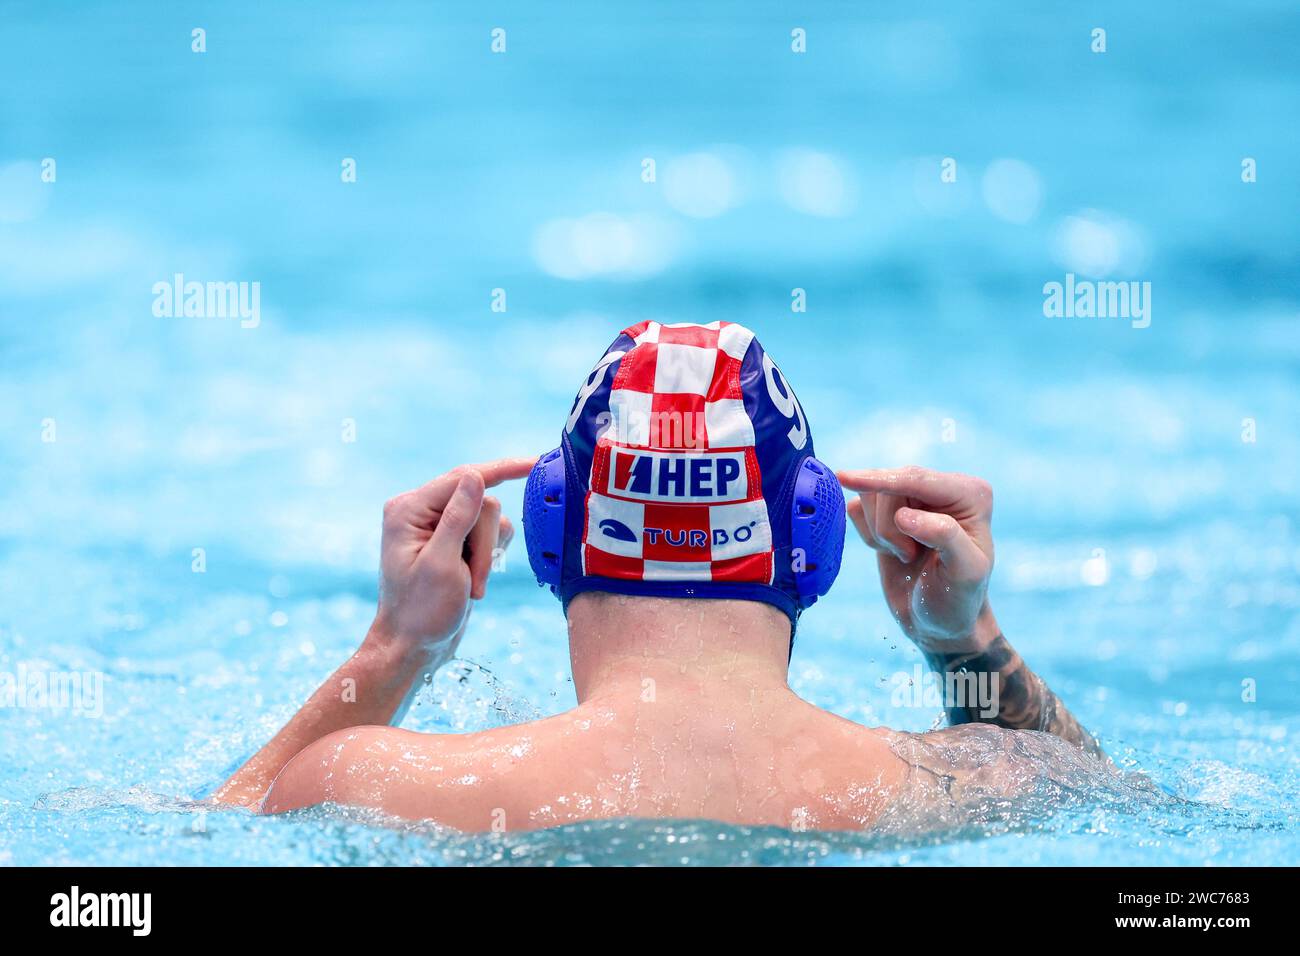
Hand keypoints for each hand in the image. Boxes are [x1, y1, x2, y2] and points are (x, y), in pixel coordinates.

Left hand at [371, 457, 534, 659]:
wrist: (414, 647)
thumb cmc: (420, 613)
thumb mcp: (441, 565)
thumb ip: (459, 518)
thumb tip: (475, 475)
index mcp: (409, 509)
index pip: (463, 478)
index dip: (501, 470)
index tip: (534, 462)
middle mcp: (423, 512)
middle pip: (482, 503)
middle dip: (485, 543)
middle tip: (473, 580)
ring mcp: (441, 526)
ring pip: (491, 520)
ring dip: (488, 556)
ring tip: (470, 586)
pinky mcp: (457, 542)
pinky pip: (492, 534)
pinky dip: (490, 560)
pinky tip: (473, 583)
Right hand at [838, 466, 995, 652]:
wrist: (938, 622)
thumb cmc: (958, 599)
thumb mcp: (964, 573)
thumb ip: (944, 536)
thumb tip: (905, 516)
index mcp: (970, 494)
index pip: (917, 479)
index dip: (882, 480)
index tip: (845, 478)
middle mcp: (943, 489)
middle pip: (890, 485)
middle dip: (890, 529)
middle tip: (911, 557)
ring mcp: (913, 498)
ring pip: (872, 495)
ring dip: (880, 534)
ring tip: (906, 556)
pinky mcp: (887, 512)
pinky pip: (859, 507)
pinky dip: (867, 534)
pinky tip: (891, 552)